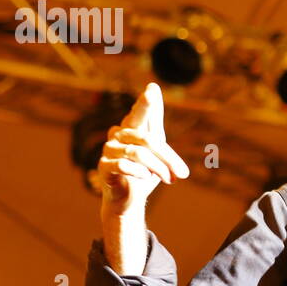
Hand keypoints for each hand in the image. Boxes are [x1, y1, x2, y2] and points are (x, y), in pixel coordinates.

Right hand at [97, 82, 189, 211]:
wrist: (129, 199)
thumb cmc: (145, 171)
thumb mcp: (156, 148)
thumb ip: (155, 122)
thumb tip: (153, 86)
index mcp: (132, 127)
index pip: (141, 113)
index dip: (147, 103)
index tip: (153, 89)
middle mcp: (118, 134)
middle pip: (148, 139)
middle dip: (169, 158)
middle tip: (183, 174)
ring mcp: (109, 149)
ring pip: (139, 153)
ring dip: (158, 168)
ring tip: (169, 179)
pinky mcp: (103, 166)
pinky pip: (124, 165)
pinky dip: (139, 172)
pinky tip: (146, 177)